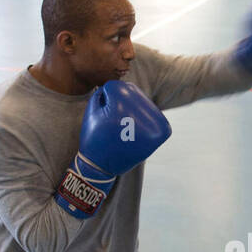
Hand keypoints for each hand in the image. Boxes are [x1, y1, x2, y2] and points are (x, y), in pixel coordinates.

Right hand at [55, 80, 170, 219]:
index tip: (103, 109)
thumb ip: (103, 92)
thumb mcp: (91, 111)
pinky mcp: (160, 133)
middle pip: (132, 91)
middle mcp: (138, 114)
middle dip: (121, 99)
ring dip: (135, 108)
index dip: (105, 96)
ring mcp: (151, 124)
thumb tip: (119, 84)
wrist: (101, 167)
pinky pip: (157, 117)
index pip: (116, 87)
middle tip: (115, 116)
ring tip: (125, 124)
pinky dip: (148, 120)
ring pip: (143, 102)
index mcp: (118, 107)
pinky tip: (138, 128)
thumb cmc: (94, 137)